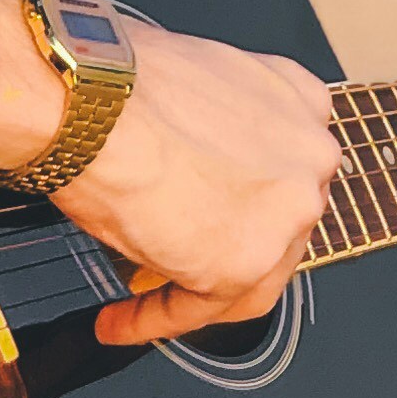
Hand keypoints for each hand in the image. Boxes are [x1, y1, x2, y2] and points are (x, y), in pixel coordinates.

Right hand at [51, 25, 340, 347]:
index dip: (235, 203)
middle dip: (220, 249)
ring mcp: (285, 212)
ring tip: (135, 305)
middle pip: (273, 228)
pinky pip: (202, 307)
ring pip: (248, 277)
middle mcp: (309, 157)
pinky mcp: (244, 262)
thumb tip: (180, 150)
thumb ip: (210, 122)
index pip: (279, 173)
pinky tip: (120, 320)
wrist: (87, 97)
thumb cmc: (114, 77)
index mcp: (300, 102)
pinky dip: (155, 319)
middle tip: (169, 262)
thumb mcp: (189, 77)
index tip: (202, 216)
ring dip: (190, 293)